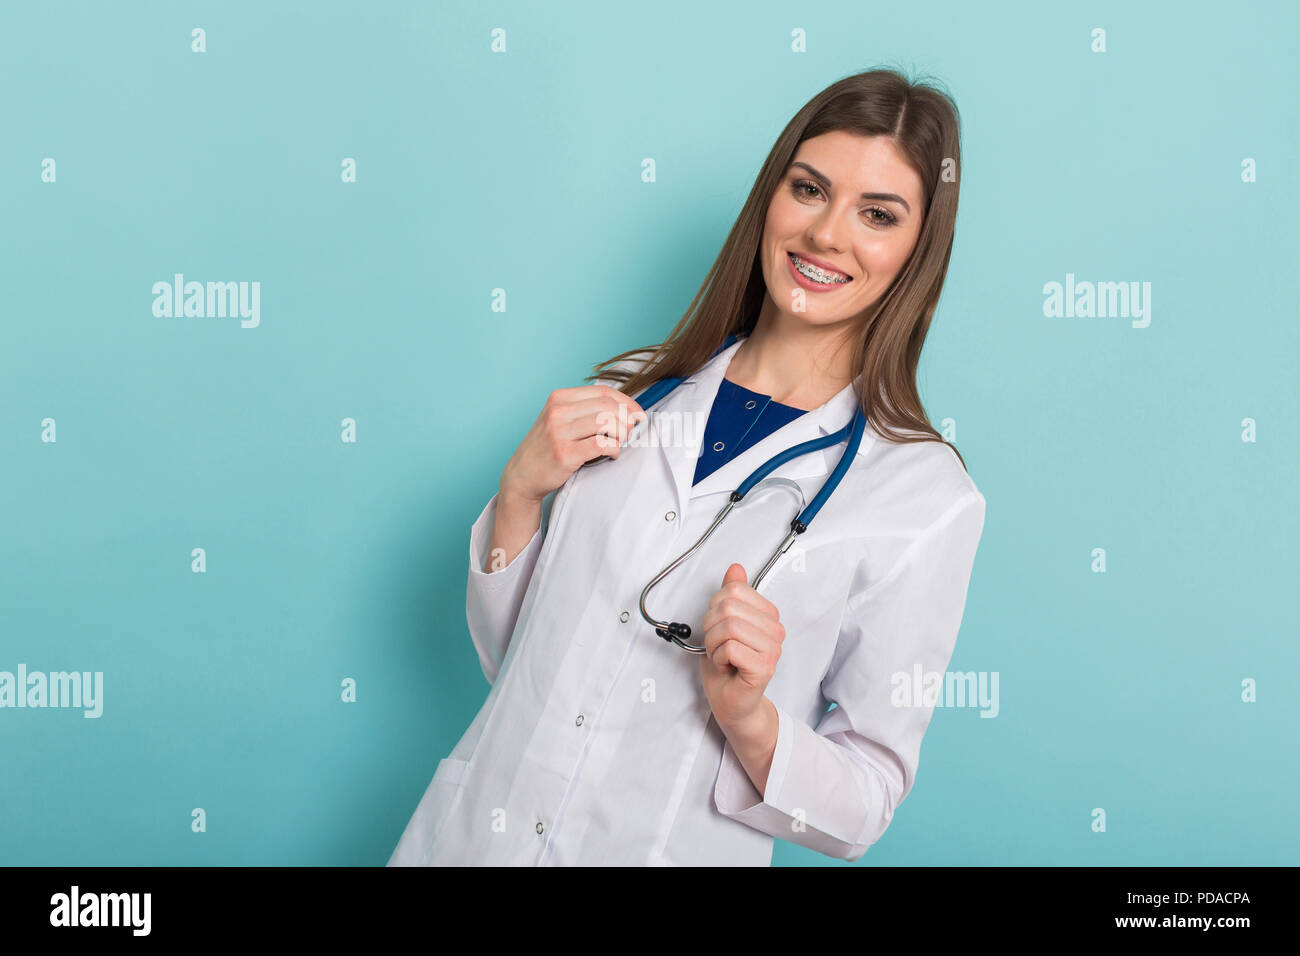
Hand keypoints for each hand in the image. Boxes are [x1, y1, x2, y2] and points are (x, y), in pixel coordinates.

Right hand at [499, 385, 644, 503]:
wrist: (521, 475)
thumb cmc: (547, 448)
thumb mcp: (560, 420)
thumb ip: (585, 410)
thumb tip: (627, 409)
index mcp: (559, 398)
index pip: (603, 391)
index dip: (627, 402)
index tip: (637, 415)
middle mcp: (558, 411)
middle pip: (608, 406)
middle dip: (626, 420)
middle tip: (628, 433)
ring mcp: (559, 432)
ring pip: (606, 422)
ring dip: (621, 434)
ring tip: (619, 443)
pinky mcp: (565, 454)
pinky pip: (602, 445)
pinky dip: (614, 449)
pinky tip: (611, 454)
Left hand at [698, 563, 785, 728]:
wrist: (731, 700)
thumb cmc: (728, 665)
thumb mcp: (722, 622)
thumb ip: (731, 595)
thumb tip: (736, 568)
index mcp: (768, 616)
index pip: (734, 590)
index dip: (715, 608)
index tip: (720, 627)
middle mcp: (776, 631)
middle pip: (729, 607)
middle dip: (712, 628)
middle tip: (718, 646)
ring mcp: (773, 649)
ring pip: (729, 627)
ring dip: (714, 645)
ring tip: (722, 656)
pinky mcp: (765, 667)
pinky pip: (730, 648)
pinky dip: (718, 658)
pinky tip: (727, 667)